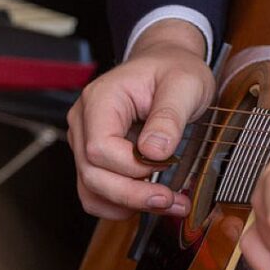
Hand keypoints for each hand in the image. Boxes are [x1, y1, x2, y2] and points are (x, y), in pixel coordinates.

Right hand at [66, 19, 215, 219]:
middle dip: (133, 194)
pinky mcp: (94, 156)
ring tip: (167, 204)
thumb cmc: (174, 69)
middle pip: (92, 174)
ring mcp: (84, 140)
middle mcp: (84, 121)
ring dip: (127, 205)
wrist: (167, 64)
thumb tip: (154, 151)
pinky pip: (96, 192)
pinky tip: (149, 201)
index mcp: (100, 99)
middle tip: (172, 201)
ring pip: (91, 189)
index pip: (99, 148)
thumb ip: (169, 116)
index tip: (166, 164)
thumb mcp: (185, 84)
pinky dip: (120, 204)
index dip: (132, 166)